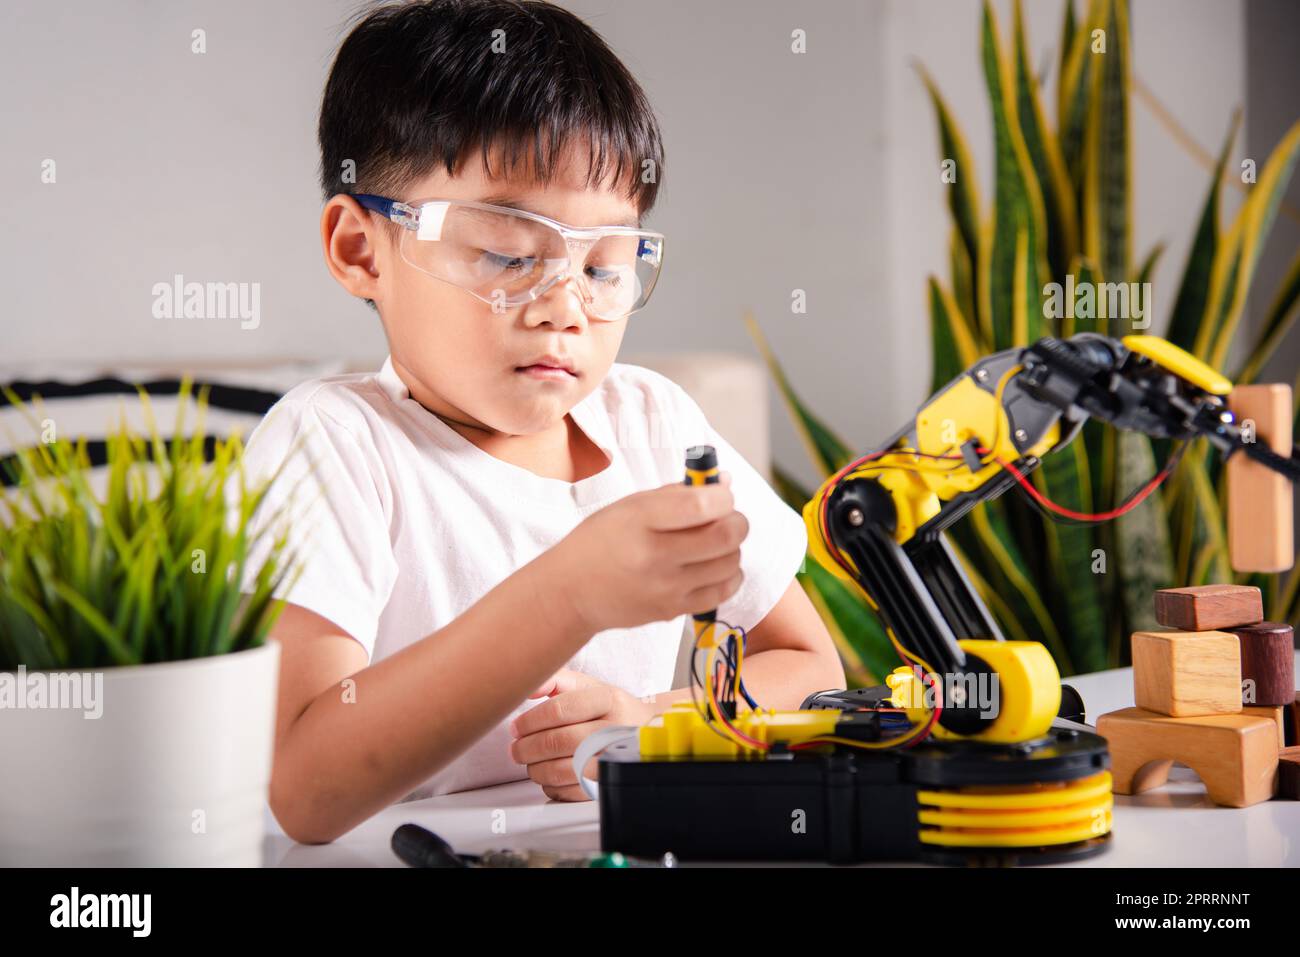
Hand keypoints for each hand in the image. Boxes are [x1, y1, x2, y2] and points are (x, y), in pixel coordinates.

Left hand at [508, 668, 658, 800]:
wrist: (647, 731)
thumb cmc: (609, 708)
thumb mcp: (588, 685)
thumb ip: (555, 680)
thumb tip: (526, 686)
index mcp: (608, 700)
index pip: (560, 710)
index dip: (530, 721)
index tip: (516, 727)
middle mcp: (615, 729)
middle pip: (558, 742)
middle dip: (527, 748)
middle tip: (516, 749)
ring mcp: (614, 759)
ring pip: (562, 770)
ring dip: (536, 769)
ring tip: (530, 762)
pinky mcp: (609, 783)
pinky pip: (571, 792)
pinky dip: (551, 786)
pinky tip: (549, 775)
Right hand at [549, 470, 748, 632]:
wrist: (572, 591)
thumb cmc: (601, 540)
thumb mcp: (630, 505)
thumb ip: (678, 493)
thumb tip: (725, 482)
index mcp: (640, 519)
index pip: (703, 504)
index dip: (724, 497)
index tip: (720, 495)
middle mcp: (654, 555)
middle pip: (725, 536)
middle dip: (737, 521)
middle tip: (728, 518)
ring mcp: (665, 587)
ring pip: (730, 564)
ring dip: (733, 548)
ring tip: (716, 543)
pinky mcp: (672, 610)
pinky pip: (722, 591)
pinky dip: (729, 575)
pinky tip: (715, 566)